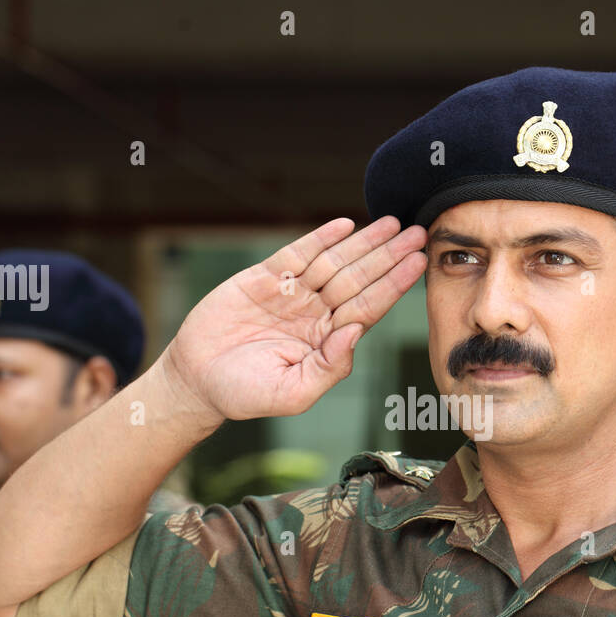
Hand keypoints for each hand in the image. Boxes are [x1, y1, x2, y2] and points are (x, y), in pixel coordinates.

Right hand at [164, 216, 427, 422]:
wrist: (196, 380)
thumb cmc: (246, 394)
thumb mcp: (293, 393)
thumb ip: (330, 367)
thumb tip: (357, 331)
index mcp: (328, 340)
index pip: (369, 307)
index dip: (394, 284)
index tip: (419, 262)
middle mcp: (316, 313)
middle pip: (360, 278)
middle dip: (388, 255)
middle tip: (418, 232)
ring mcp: (292, 294)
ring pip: (334, 262)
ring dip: (363, 242)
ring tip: (390, 222)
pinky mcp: (264, 278)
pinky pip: (297, 254)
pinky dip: (320, 238)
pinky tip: (344, 225)